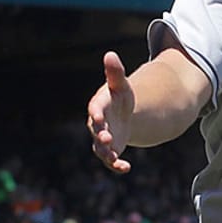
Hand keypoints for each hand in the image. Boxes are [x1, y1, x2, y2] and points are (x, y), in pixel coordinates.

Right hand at [87, 51, 134, 173]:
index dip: (96, 113)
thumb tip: (110, 54)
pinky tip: (126, 168)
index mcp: (98, 107)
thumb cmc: (119, 97)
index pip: (94, 109)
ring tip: (115, 158)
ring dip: (107, 154)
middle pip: (96, 131)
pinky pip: (111, 161)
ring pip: (101, 149)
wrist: (123, 115)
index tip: (98, 117)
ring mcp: (103, 139)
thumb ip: (115, 73)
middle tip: (107, 139)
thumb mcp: (121, 85)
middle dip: (101, 135)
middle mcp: (97, 125)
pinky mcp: (110, 151)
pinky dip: (117, 166)